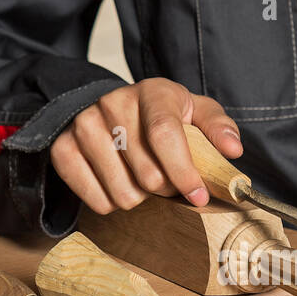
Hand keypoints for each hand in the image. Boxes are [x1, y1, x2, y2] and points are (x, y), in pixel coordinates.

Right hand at [50, 78, 241, 213]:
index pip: (164, 134)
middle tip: (166, 180)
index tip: (198, 196)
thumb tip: (232, 150)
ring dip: (139, 197)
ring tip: (140, 179)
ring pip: (122, 193)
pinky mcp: (63, 148)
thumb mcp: (195, 112)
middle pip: (148, 175)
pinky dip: (111, 203)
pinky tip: (118, 184)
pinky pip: (95, 200)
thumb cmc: (164, 114)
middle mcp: (113, 103)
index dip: (183, 172)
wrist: (114, 107)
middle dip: (165, 188)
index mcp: (153, 92)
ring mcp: (84, 125)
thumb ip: (218, 127)